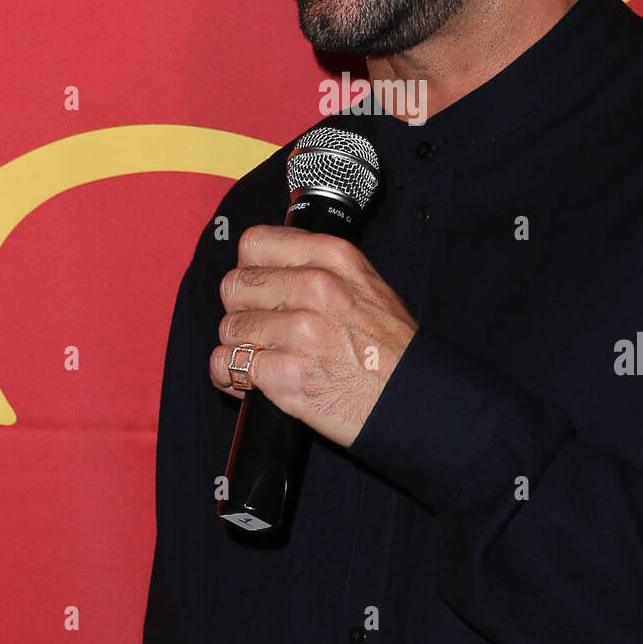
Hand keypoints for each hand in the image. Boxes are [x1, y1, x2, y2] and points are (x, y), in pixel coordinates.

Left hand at [209, 225, 417, 446]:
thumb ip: (317, 268)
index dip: (248, 268)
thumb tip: (263, 269)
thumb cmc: (390, 348)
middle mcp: (317, 288)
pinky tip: (247, 382)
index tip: (256, 288)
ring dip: (236, 347)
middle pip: (235, 286)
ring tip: (257, 358)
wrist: (412, 400)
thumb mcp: (365, 284)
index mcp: (333, 259)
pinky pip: (230, 366)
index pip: (255, 243)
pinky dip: (231, 378)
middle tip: (256, 329)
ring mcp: (302, 332)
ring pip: (230, 328)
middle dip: (239, 311)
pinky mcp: (290, 374)